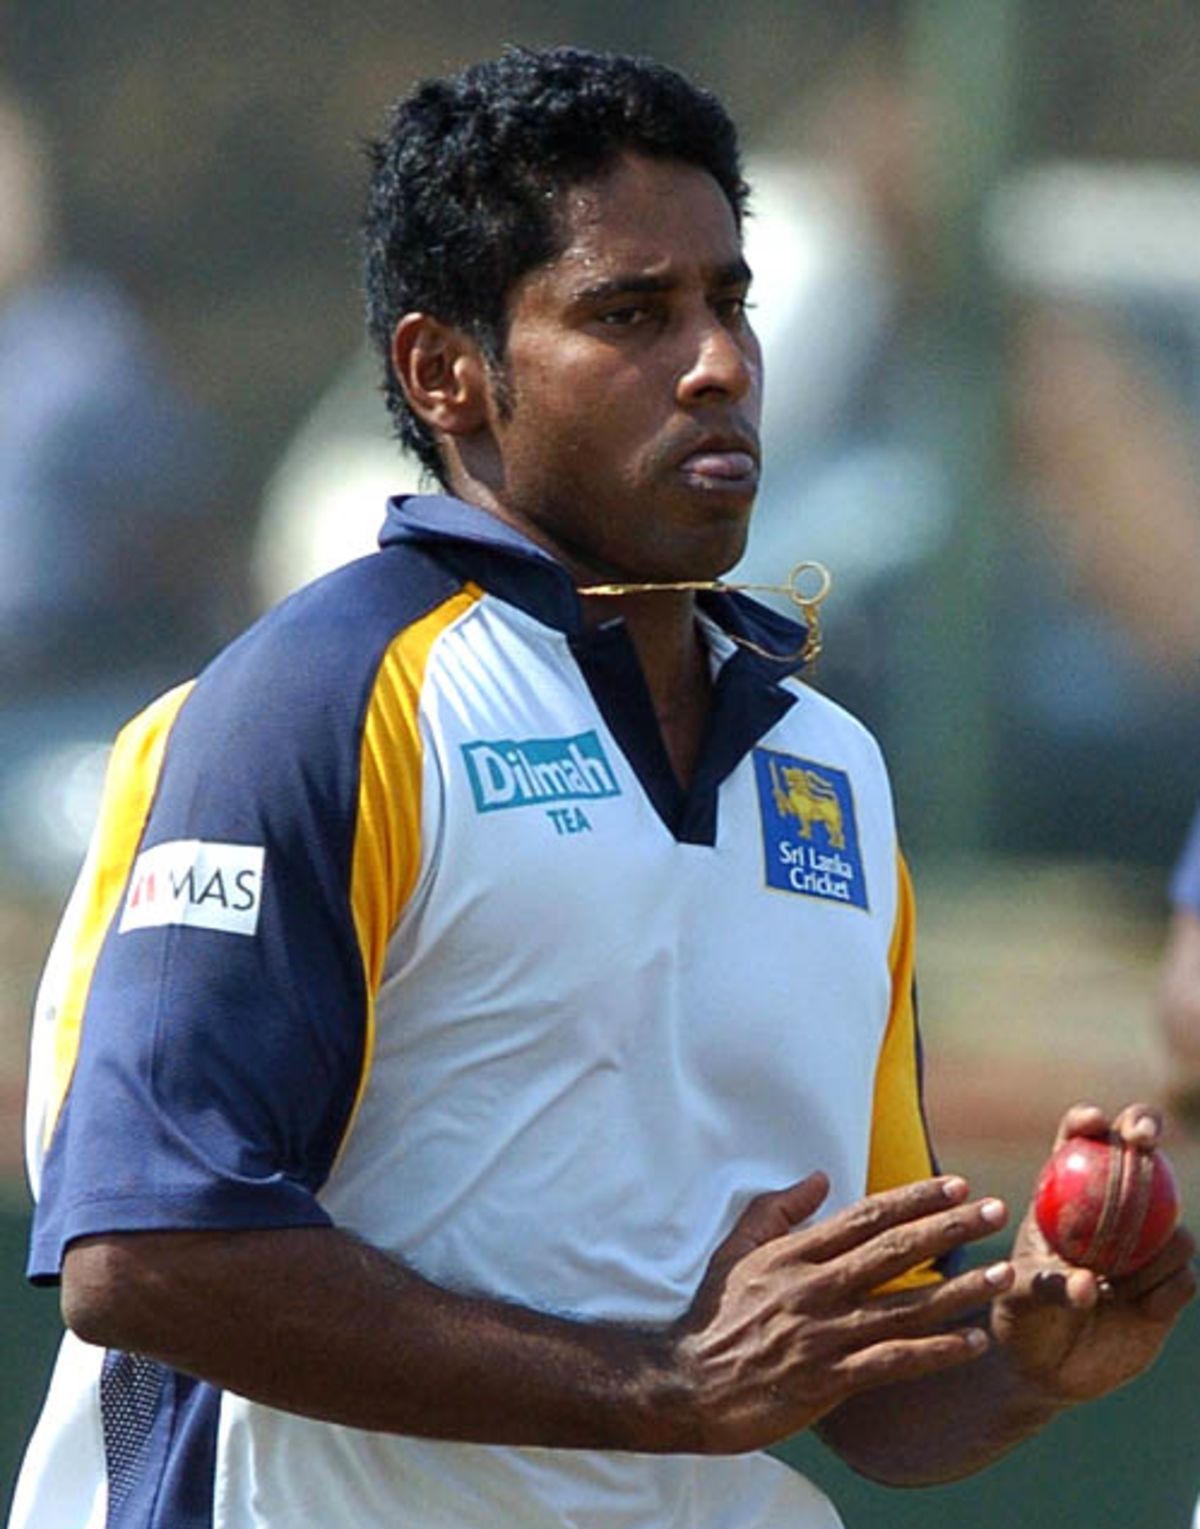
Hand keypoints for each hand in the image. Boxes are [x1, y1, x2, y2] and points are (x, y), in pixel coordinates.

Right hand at [670, 1171, 1015, 1453]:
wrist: (690, 1384)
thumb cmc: (715, 1314)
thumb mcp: (737, 1250)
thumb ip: (778, 1210)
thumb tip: (820, 1177)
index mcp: (794, 1253)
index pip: (866, 1217)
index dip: (914, 1199)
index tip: (956, 1185)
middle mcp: (814, 1288)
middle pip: (894, 1252)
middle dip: (949, 1228)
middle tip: (994, 1211)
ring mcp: (823, 1334)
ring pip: (904, 1307)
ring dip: (959, 1291)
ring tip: (1002, 1275)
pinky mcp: (828, 1379)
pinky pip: (893, 1362)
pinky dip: (935, 1352)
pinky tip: (972, 1343)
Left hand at [992, 1102, 1196, 1403]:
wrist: (1044, 1366)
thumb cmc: (1019, 1317)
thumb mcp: (1018, 1297)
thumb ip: (1049, 1286)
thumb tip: (1089, 1283)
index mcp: (1065, 1195)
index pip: (1079, 1141)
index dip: (1089, 1120)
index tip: (1093, 1122)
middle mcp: (1111, 1212)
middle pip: (1140, 1153)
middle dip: (1146, 1128)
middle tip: (1142, 1140)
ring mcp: (1145, 1247)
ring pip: (1173, 1228)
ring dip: (1153, 1255)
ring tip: (1118, 1286)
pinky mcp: (1168, 1287)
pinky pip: (1185, 1277)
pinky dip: (1165, 1290)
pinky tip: (1140, 1308)